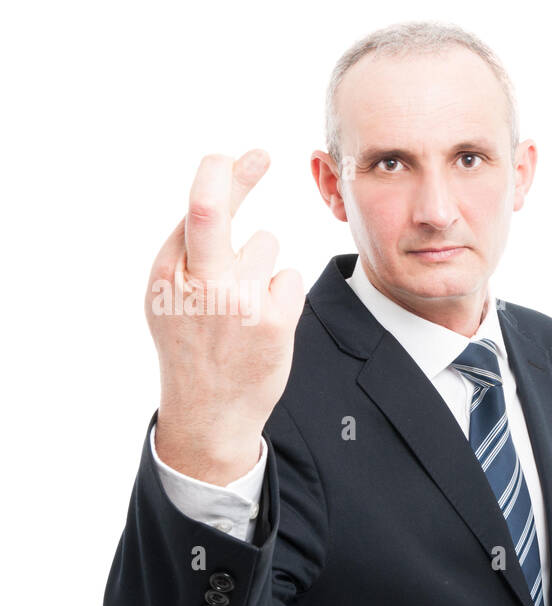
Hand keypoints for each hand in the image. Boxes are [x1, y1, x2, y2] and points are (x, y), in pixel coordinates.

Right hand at [145, 150, 303, 483]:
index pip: (193, 210)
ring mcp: (237, 302)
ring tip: (245, 303)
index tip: (230, 156)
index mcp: (167, 274)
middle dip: (234, 176)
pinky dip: (282, 291)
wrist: (209, 412)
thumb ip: (187, 253)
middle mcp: (199, 284)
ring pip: (267, 244)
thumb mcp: (168, 299)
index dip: (217, 176)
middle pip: (213, 211)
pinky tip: (265, 321)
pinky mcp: (273, 321)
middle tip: (258, 153)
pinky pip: (289, 276)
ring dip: (263, 263)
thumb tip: (217, 192)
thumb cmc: (193, 346)